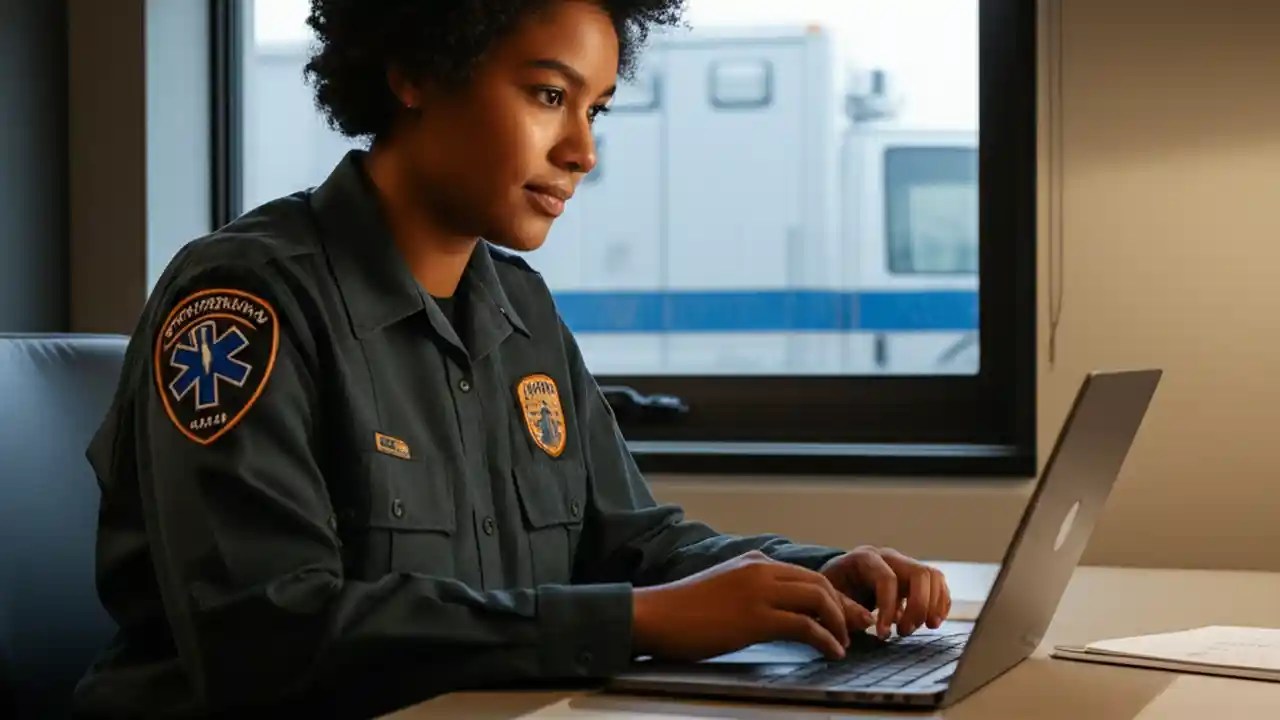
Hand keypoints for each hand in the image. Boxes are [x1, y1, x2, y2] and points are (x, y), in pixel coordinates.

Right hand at [631, 550, 875, 661]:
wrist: (655, 615)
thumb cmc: (682, 610)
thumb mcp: (722, 589)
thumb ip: (748, 591)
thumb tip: (770, 612)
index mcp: (754, 562)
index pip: (806, 574)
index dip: (831, 595)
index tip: (845, 614)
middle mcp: (761, 570)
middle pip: (820, 582)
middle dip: (844, 606)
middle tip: (859, 627)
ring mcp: (759, 592)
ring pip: (819, 599)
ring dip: (839, 623)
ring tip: (846, 643)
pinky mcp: (756, 618)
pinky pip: (805, 625)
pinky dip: (826, 639)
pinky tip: (832, 652)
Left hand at [820, 546, 951, 639]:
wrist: (839, 580)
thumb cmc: (834, 589)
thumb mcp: (831, 598)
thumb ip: (846, 609)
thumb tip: (869, 621)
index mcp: (865, 558)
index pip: (887, 578)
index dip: (888, 608)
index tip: (883, 635)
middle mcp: (889, 557)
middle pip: (919, 573)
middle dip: (917, 606)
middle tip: (904, 632)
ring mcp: (905, 564)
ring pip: (933, 576)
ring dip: (932, 605)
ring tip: (922, 628)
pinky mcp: (916, 576)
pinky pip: (939, 584)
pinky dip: (941, 603)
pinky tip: (932, 622)